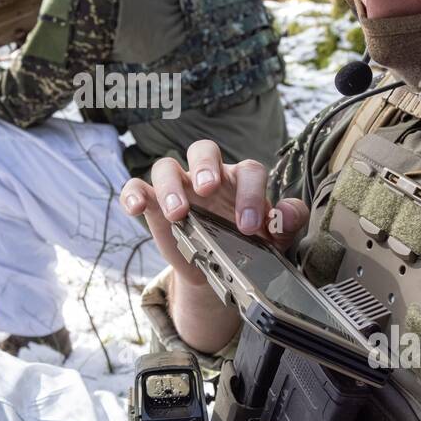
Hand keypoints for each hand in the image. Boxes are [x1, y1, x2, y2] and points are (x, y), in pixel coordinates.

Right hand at [119, 140, 309, 288]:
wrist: (219, 271)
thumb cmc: (247, 245)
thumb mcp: (272, 239)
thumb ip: (286, 223)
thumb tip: (287, 213)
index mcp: (241, 180)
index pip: (248, 170)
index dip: (250, 193)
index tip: (248, 226)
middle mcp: (208, 176)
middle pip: (203, 149)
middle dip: (205, 166)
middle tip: (207, 190)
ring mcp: (178, 187)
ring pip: (166, 166)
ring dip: (170, 185)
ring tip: (178, 213)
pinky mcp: (153, 204)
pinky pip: (136, 187)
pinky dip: (133, 194)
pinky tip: (137, 207)